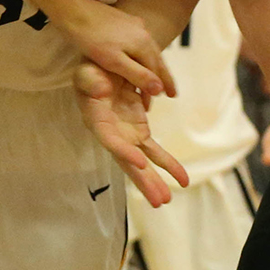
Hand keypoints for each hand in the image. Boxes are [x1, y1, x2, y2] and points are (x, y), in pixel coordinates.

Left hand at [50, 0, 173, 98]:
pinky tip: (140, 56)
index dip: (161, 86)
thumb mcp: (114, 62)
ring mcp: (134, 24)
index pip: (157, 70)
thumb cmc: (90, 39)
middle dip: (163, 77)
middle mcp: (143, 32)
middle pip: (157, 59)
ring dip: (153, 65)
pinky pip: (139, 41)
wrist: (73, 10)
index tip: (170, 98)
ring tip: (157, 78)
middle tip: (171, 93)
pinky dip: (143, 53)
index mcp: (144, 44)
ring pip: (149, 49)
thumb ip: (137, 75)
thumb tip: (159, 89)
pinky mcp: (123, 19)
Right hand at [74, 63, 186, 207]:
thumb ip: (91, 80)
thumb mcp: (87, 71)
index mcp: (96, 120)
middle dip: (143, 181)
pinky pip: (155, 152)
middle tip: (157, 200)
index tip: (141, 163)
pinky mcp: (139, 133)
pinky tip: (182, 180)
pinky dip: (169, 165)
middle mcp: (111, 134)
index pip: (109, 139)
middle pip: (127, 161)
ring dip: (155, 181)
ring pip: (143, 163)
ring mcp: (126, 136)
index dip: (123, 151)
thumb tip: (101, 90)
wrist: (104, 69)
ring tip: (166, 200)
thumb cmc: (91, 71)